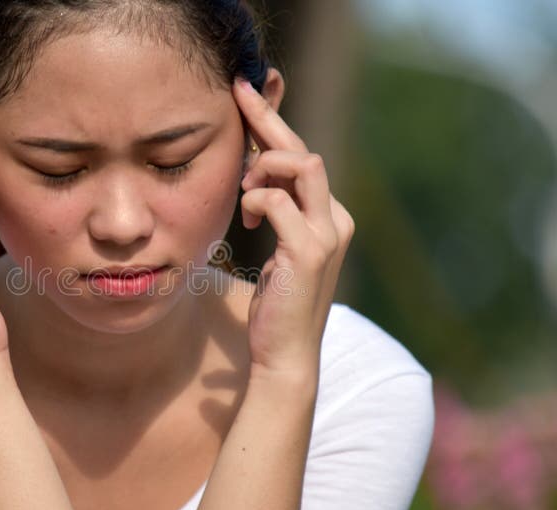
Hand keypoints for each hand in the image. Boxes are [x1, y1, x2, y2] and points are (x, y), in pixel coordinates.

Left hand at [233, 78, 354, 378]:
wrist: (285, 352)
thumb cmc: (278, 301)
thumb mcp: (278, 247)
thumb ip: (276, 209)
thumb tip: (253, 172)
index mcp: (328, 215)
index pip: (303, 157)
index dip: (275, 124)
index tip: (247, 96)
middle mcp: (336, 218)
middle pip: (304, 151)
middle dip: (268, 119)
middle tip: (239, 92)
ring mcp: (327, 233)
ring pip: (302, 165)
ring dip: (264, 165)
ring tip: (243, 188)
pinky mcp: (310, 251)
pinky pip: (278, 202)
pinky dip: (257, 199)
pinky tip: (246, 215)